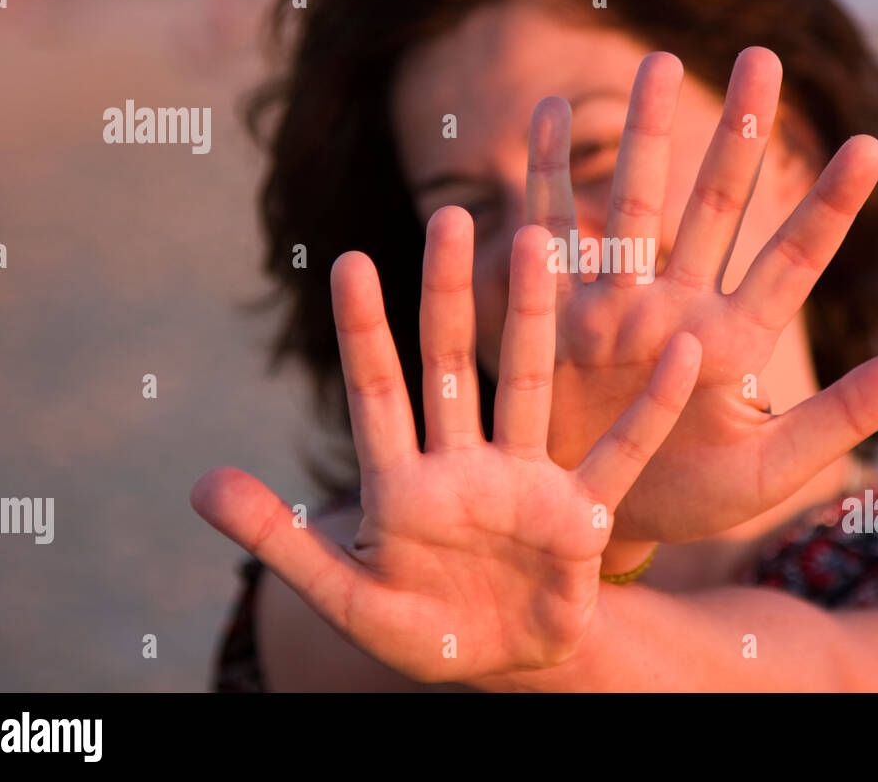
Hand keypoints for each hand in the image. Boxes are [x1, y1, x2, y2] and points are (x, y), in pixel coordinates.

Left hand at [190, 210, 700, 681]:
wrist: (501, 661)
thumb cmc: (418, 628)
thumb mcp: (344, 595)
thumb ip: (279, 539)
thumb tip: (196, 483)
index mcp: (403, 482)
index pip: (376, 391)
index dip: (363, 332)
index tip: (349, 262)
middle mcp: (465, 462)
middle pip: (455, 365)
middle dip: (449, 295)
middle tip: (452, 216)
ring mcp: (527, 481)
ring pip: (530, 386)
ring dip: (537, 320)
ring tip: (544, 242)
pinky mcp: (583, 513)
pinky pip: (620, 454)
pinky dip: (648, 411)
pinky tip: (680, 353)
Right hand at [526, 47, 877, 546]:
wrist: (605, 519)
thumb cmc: (693, 500)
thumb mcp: (772, 470)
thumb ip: (844, 416)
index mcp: (735, 340)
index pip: (791, 260)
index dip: (828, 205)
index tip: (870, 146)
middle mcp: (680, 306)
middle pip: (713, 205)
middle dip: (737, 134)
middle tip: (760, 58)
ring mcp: (619, 306)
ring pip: (634, 203)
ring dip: (644, 134)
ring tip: (655, 62)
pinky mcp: (562, 316)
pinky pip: (553, 234)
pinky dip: (546, 177)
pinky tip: (543, 114)